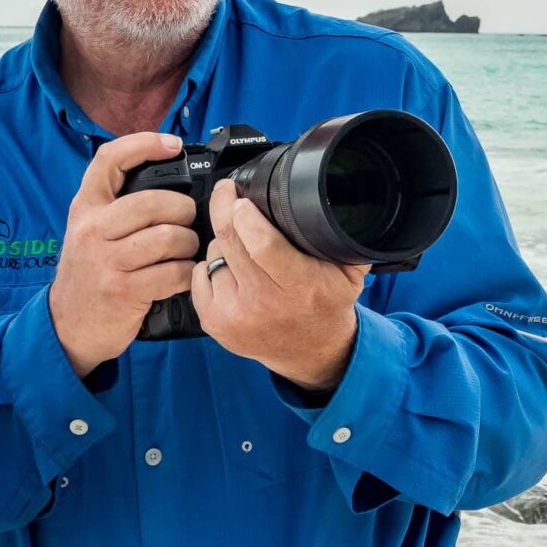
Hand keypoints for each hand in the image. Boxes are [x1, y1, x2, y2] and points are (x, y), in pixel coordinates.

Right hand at [49, 132, 199, 376]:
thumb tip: (172, 180)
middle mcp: (92, 230)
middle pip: (153, 201)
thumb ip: (119, 206)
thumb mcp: (91, 231)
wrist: (69, 326)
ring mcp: (106, 261)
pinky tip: (181, 275)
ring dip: (189, 244)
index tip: (174, 145)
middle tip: (187, 221)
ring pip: (169, 237)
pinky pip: (173, 272)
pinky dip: (188, 273)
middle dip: (184, 210)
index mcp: (86, 208)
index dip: (144, 144)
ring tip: (185, 251)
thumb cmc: (91, 272)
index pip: (109, 160)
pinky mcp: (123, 291)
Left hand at [192, 178, 369, 390]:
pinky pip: (198, 274)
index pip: (262, 243)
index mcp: (299, 286)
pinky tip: (229, 265)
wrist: (311, 352)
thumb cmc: (327, 305)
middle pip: (230, 242)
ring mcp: (235, 315)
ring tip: (242, 245)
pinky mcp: (215, 322)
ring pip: (213, 254)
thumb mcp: (348, 273)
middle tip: (229, 194)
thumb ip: (343, 240)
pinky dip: (210, 262)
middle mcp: (264, 303)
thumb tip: (337, 203)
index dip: (245, 214)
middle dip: (224, 209)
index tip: (241, 196)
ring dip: (223, 241)